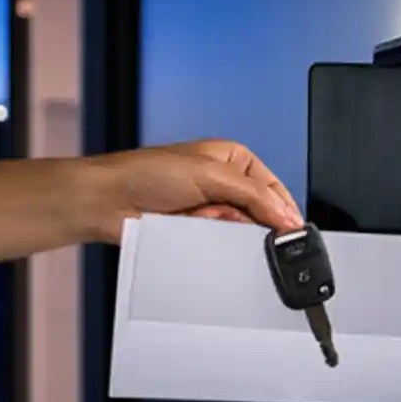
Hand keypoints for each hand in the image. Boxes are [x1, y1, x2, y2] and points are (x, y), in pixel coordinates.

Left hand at [76, 138, 303, 243]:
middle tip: (228, 217)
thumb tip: (286, 216)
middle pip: (259, 212)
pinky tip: (192, 228)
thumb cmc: (146, 173)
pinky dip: (210, 240)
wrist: (108, 201)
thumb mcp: (210, 174)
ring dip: (223, 228)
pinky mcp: (198, 231)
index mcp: (233, 158)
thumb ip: (254, 195)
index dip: (283, 209)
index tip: (291, 231)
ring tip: (200, 217)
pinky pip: (220, 243)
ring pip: (239, 230)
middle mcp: (225, 182)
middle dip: (247, 219)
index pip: (273, 187)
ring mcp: (211, 208)